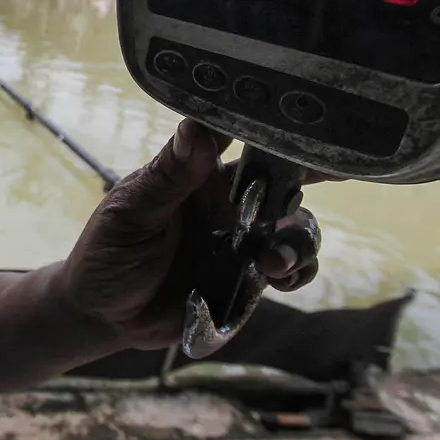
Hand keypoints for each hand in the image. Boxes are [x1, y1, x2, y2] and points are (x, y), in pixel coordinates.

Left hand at [57, 120, 327, 349]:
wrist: (103, 314)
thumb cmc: (108, 251)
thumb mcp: (133, 211)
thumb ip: (169, 175)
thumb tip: (197, 127)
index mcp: (200, 174)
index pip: (246, 140)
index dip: (281, 131)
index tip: (312, 124)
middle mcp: (228, 202)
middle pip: (285, 182)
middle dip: (313, 180)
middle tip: (336, 180)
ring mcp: (242, 241)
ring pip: (294, 229)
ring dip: (298, 240)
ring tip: (275, 260)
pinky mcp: (247, 278)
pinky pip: (289, 270)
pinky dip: (297, 272)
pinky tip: (282, 278)